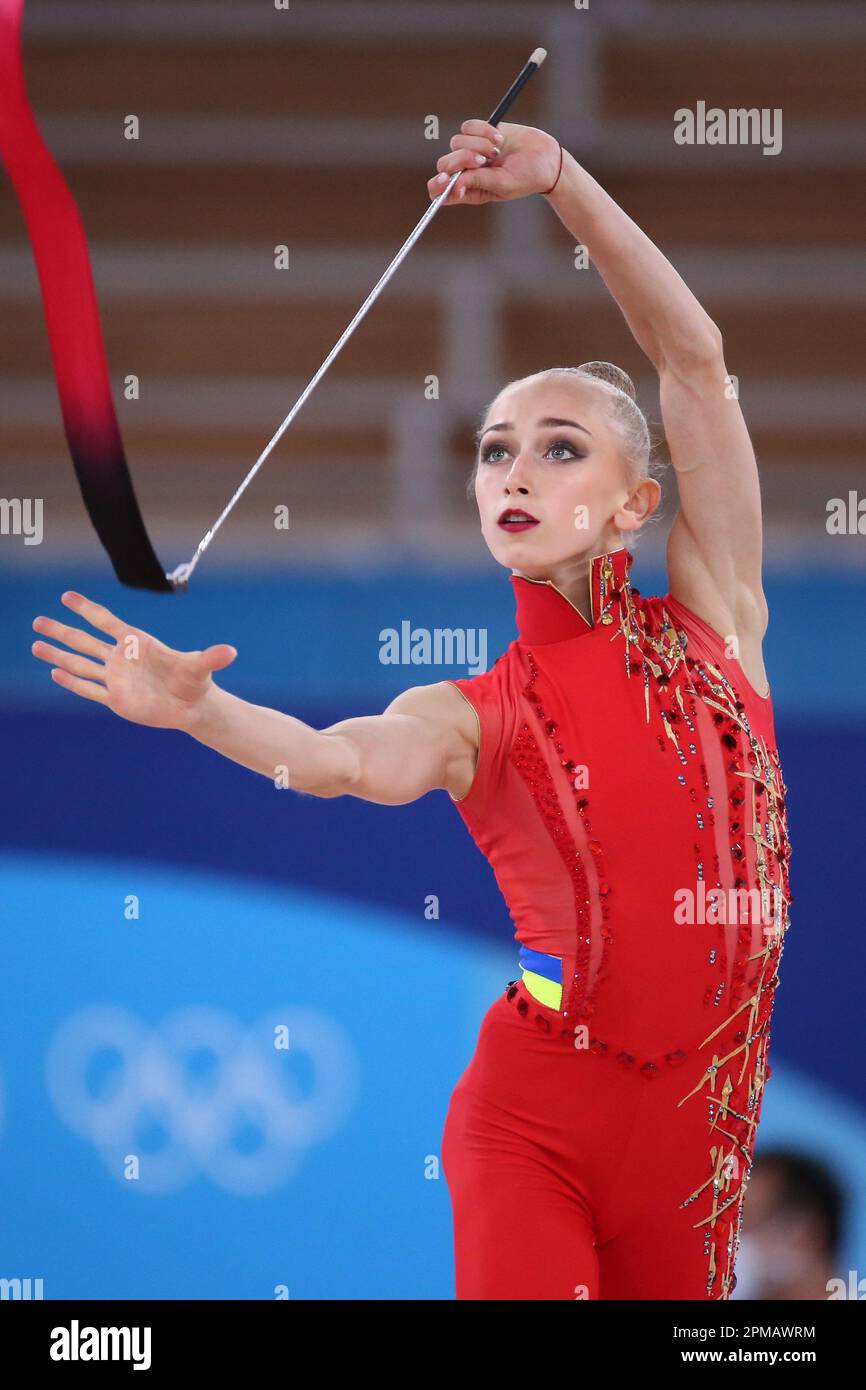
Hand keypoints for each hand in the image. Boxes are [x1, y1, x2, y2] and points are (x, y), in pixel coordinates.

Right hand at [31, 591, 236, 731]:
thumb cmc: (196, 682)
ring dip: (58, 655)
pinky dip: (73, 682)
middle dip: (61, 631)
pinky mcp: (116, 699)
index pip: (106, 622)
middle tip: (37, 621)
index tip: (67, 596)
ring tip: (35, 645)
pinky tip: (55, 672)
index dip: (87, 609)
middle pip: (84, 641)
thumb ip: (212, 657)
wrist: (192, 706)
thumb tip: (232, 652)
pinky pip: (89, 689)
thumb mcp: (202, 668)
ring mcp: (116, 678)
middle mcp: (122, 658)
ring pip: (81, 664)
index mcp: (137, 643)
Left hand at [426, 119, 560, 205]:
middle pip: (445, 163)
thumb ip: (477, 182)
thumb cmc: (526, 178)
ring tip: (497, 150)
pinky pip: (468, 127)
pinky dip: (483, 130)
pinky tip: (499, 138)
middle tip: (483, 160)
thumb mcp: (502, 185)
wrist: (545, 158)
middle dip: (461, 160)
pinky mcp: (480, 132)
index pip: (440, 191)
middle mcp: (467, 171)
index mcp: (469, 190)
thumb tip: (453, 184)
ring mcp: (472, 151)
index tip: (446, 179)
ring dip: (477, 144)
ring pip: (456, 142)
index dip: (437, 185)